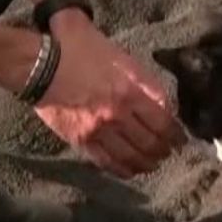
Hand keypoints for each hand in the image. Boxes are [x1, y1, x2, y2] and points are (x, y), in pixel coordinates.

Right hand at [32, 11, 186, 178]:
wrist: (41, 64)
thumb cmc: (80, 51)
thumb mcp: (119, 55)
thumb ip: (143, 79)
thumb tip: (162, 101)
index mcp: (130, 91)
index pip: (163, 122)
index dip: (175, 134)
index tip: (180, 139)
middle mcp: (118, 115)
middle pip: (151, 143)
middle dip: (164, 150)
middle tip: (168, 152)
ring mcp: (99, 131)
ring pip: (132, 157)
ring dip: (147, 163)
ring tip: (153, 163)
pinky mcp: (82, 141)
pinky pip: (107, 162)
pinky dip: (123, 170)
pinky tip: (130, 171)